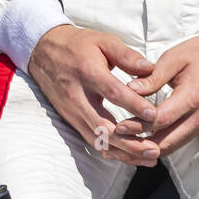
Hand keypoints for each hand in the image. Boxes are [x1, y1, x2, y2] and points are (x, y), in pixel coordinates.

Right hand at [28, 22, 160, 165]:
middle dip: (130, 142)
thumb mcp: (104, 41)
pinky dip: (110, 150)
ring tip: (148, 158)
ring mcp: (72, 111)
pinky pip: (91, 140)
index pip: (114, 93)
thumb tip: (150, 68)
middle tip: (154, 149)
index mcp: (89, 73)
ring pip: (98, 139)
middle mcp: (78, 96)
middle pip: (104, 126)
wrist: (43, 51)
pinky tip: (129, 155)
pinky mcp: (70, 120)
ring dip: (123, 152)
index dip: (134, 106)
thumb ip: (127, 56)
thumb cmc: (78, 45)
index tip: (154, 115)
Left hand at [118, 23, 198, 156]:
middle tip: (115, 143)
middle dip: (138, 145)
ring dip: (147, 149)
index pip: (162, 119)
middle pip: (165, 141)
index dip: (138, 126)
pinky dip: (158, 144)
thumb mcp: (175, 56)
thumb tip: (129, 89)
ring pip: (171, 146)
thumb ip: (153, 76)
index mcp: (194, 95)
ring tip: (123, 146)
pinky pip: (178, 142)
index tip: (118, 126)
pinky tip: (141, 141)